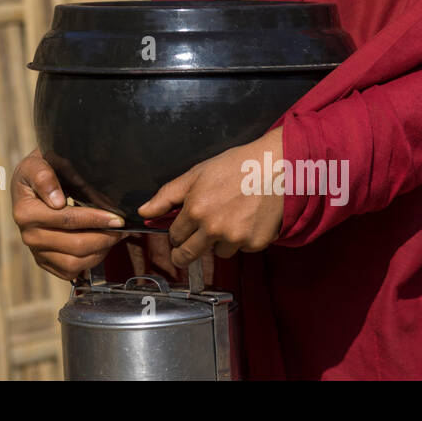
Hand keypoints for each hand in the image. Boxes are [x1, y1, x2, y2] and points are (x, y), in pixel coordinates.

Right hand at [11, 148, 127, 280]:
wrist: (28, 186)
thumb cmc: (37, 172)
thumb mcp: (36, 163)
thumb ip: (45, 176)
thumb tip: (57, 201)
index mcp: (26, 212)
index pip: (67, 220)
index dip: (95, 219)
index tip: (116, 217)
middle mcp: (29, 236)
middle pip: (75, 245)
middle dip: (104, 237)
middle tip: (121, 227)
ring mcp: (36, 252)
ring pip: (75, 263)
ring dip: (100, 251)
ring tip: (113, 236)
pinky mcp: (44, 262)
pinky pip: (71, 271)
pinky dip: (89, 261)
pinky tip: (99, 245)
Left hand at [136, 126, 285, 268]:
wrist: (276, 166)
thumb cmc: (236, 166)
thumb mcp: (196, 174)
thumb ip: (167, 196)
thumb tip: (144, 212)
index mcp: (195, 210)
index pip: (175, 236)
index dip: (177, 233)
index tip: (181, 231)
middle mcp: (214, 228)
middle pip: (189, 255)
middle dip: (184, 254)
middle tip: (186, 250)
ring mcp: (236, 238)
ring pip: (218, 253)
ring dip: (218, 243)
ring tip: (229, 219)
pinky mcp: (255, 244)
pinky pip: (241, 249)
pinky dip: (242, 240)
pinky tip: (247, 220)